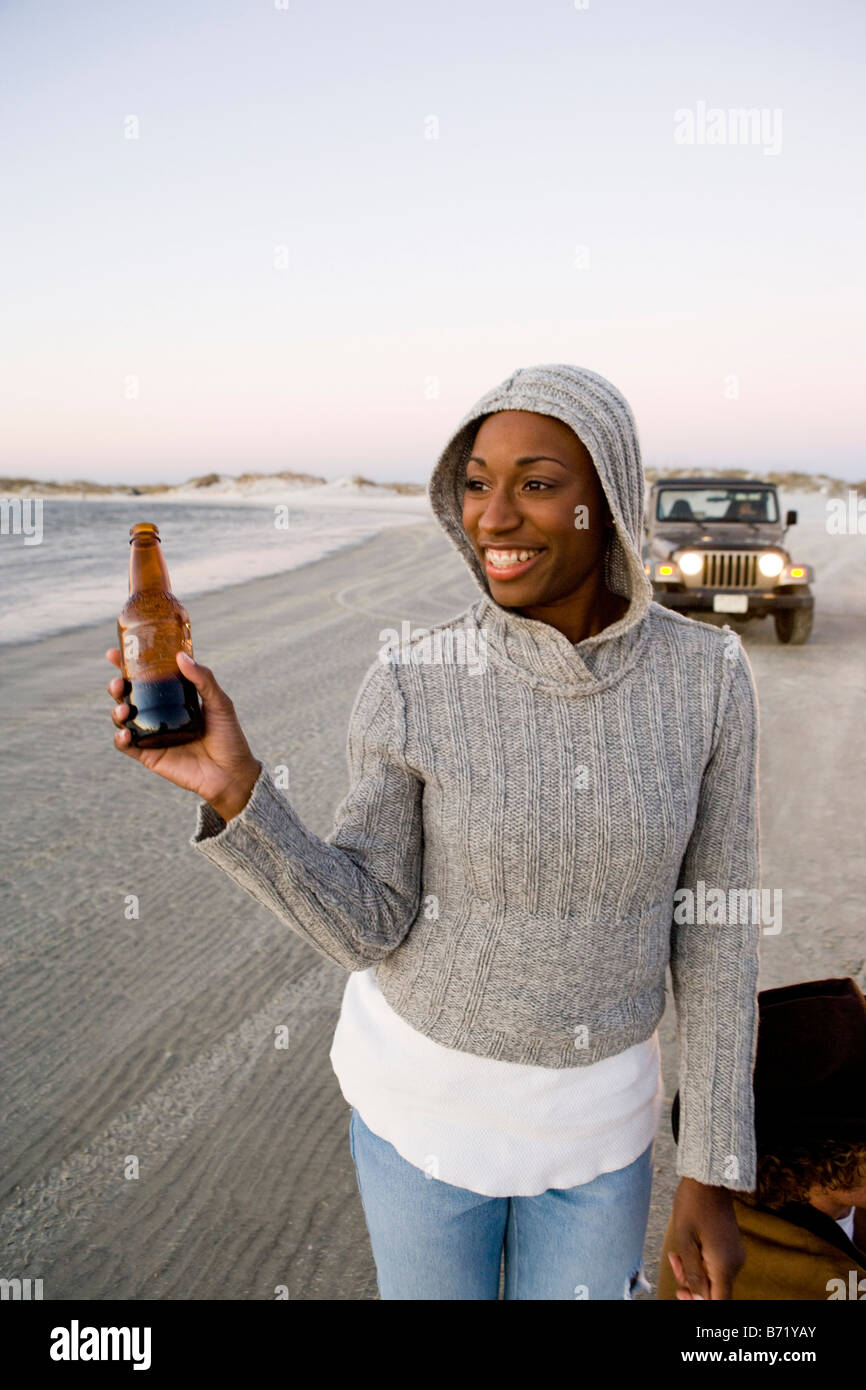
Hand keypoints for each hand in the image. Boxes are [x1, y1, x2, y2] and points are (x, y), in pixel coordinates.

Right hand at [106, 648, 261, 821]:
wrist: (231, 773)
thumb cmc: (229, 737)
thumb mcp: (220, 703)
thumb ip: (203, 680)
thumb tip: (181, 656)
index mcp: (173, 698)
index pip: (147, 677)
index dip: (127, 665)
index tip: (114, 654)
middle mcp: (160, 714)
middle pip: (129, 695)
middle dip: (117, 686)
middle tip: (118, 683)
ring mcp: (153, 734)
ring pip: (123, 718)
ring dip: (116, 710)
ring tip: (123, 708)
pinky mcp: (150, 755)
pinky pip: (127, 746)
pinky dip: (120, 738)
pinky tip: (126, 733)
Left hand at [666, 1177, 744, 1299]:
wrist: (708, 1178)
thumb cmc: (693, 1205)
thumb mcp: (685, 1240)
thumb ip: (692, 1273)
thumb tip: (697, 1299)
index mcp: (724, 1265)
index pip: (718, 1301)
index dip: (698, 1303)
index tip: (681, 1293)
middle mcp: (735, 1263)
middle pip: (715, 1290)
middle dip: (692, 1285)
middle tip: (674, 1267)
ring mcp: (734, 1255)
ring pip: (714, 1278)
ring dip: (693, 1272)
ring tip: (675, 1255)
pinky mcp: (731, 1247)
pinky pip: (716, 1265)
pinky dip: (700, 1263)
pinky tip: (686, 1249)